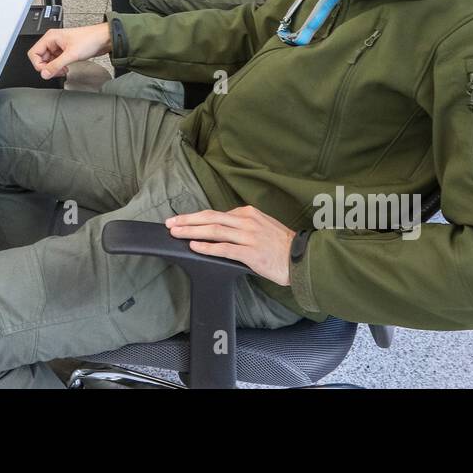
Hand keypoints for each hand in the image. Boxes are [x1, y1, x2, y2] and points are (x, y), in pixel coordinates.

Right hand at [27, 22, 111, 79]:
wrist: (103, 39)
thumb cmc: (90, 39)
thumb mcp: (71, 54)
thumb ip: (56, 65)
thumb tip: (45, 73)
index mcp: (50, 37)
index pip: (34, 53)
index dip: (38, 64)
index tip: (47, 71)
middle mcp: (52, 41)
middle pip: (40, 58)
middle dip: (47, 67)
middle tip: (57, 72)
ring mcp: (58, 46)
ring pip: (48, 61)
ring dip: (54, 68)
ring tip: (63, 70)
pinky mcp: (64, 51)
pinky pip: (56, 61)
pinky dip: (59, 67)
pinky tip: (66, 68)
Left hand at [165, 206, 295, 285]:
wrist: (302, 258)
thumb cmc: (281, 246)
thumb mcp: (262, 227)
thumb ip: (242, 226)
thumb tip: (220, 230)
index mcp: (248, 214)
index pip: (216, 214)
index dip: (195, 217)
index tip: (181, 219)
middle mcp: (247, 221)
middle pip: (210, 218)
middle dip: (187, 220)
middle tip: (170, 223)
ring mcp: (249, 236)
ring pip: (214, 231)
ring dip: (191, 231)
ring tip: (176, 233)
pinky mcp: (251, 253)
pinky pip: (224, 248)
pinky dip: (207, 246)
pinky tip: (194, 246)